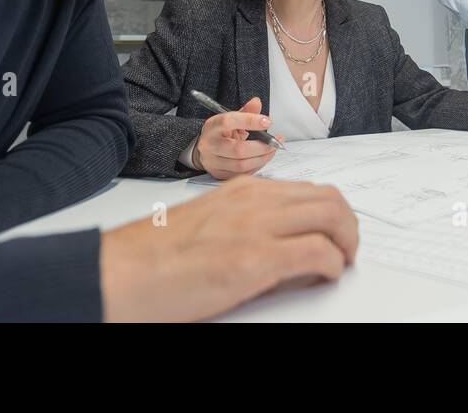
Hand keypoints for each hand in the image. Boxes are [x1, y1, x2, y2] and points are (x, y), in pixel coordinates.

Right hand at [100, 176, 357, 321]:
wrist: (119, 274)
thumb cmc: (152, 258)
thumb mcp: (208, 225)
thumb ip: (243, 224)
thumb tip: (277, 243)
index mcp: (241, 191)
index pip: (305, 190)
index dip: (327, 212)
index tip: (332, 233)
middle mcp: (254, 200)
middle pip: (328, 198)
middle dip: (348, 224)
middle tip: (348, 249)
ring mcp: (256, 226)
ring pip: (332, 215)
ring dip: (347, 241)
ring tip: (342, 262)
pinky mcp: (256, 259)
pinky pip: (320, 252)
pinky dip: (333, 264)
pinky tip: (325, 276)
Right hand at [194, 96, 279, 178]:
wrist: (205, 148)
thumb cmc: (221, 133)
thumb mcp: (231, 118)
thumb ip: (246, 111)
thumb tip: (256, 102)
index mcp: (212, 127)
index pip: (229, 121)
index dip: (250, 121)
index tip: (267, 121)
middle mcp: (210, 145)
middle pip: (238, 149)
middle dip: (262, 146)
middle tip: (275, 142)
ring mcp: (212, 162)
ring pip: (241, 165)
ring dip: (262, 158)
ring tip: (272, 150)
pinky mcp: (218, 174)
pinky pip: (241, 174)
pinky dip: (256, 166)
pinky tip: (262, 158)